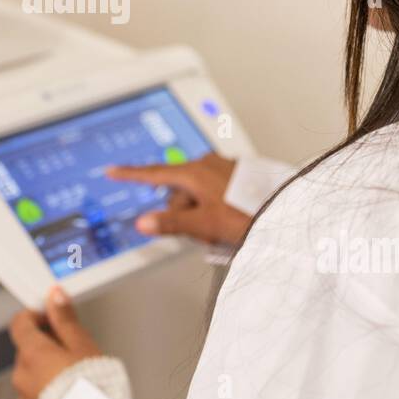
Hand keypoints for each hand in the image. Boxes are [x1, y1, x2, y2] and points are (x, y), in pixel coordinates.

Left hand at [10, 286, 101, 398]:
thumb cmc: (90, 390)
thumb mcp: (82, 346)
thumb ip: (65, 319)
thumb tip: (55, 296)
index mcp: (32, 353)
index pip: (20, 323)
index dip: (35, 315)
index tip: (50, 315)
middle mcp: (22, 375)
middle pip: (27, 349)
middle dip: (47, 345)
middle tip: (73, 348)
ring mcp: (24, 398)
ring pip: (32, 373)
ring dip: (48, 370)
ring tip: (75, 375)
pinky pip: (37, 395)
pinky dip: (49, 390)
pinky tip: (69, 393)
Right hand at [107, 152, 250, 245]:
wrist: (286, 212)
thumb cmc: (248, 215)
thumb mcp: (204, 225)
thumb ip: (171, 224)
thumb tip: (143, 223)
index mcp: (194, 172)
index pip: (154, 174)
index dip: (130, 174)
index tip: (112, 171)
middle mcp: (207, 164)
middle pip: (177, 191)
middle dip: (181, 213)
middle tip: (200, 234)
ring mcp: (223, 168)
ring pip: (196, 193)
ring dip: (200, 213)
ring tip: (220, 232)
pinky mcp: (236, 176)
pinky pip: (213, 192)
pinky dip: (213, 207)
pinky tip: (228, 222)